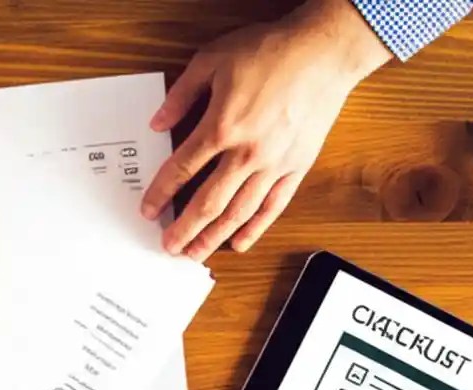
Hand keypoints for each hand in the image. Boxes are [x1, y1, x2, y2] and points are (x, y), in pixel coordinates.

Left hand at [141, 0, 391, 259]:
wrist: (324, 51)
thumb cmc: (271, 51)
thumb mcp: (212, 60)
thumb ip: (181, 96)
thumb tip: (158, 122)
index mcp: (222, 127)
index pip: (182, 169)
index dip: (161, 194)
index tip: (149, 210)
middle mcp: (247, 153)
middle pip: (207, 203)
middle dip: (184, 229)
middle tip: (168, 247)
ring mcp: (274, 164)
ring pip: (239, 212)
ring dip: (214, 237)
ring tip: (196, 254)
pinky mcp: (297, 166)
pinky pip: (273, 206)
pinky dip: (255, 228)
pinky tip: (239, 243)